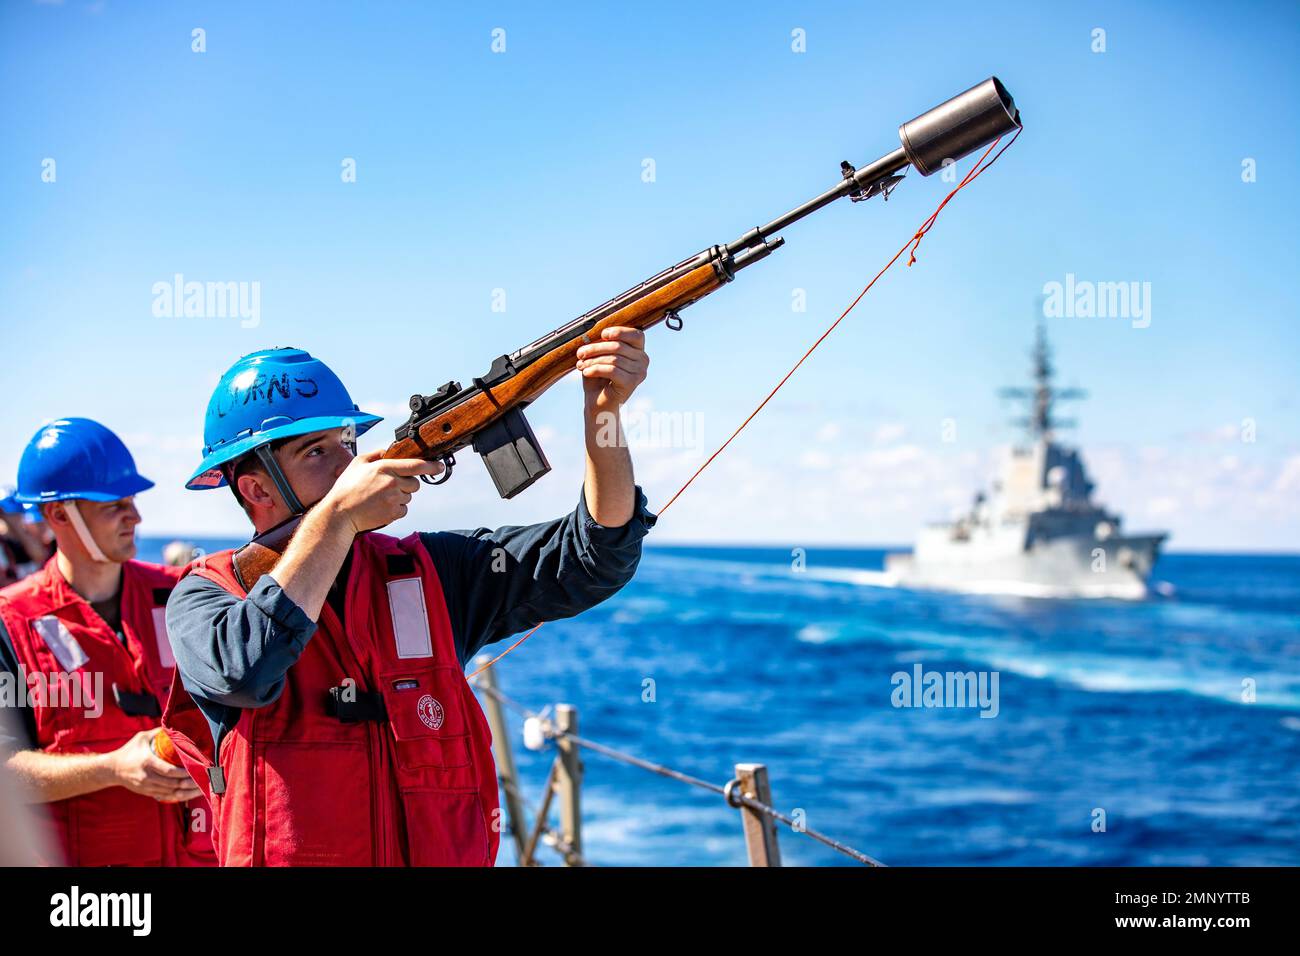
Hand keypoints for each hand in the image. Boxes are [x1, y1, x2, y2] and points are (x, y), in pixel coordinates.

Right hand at [109, 730, 201, 802]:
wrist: (111, 769)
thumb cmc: (128, 751)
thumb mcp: (141, 737)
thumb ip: (159, 732)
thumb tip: (175, 728)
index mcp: (147, 763)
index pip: (170, 771)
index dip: (185, 772)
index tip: (198, 768)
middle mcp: (147, 777)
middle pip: (173, 784)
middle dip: (191, 783)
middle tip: (205, 779)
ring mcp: (147, 787)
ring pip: (171, 794)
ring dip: (188, 793)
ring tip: (202, 788)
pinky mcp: (147, 793)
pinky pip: (166, 797)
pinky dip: (179, 797)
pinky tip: (190, 794)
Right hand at [321, 450, 444, 533]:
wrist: (340, 514)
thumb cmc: (346, 488)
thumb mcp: (358, 463)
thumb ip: (376, 454)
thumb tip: (388, 451)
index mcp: (385, 468)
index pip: (415, 465)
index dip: (431, 466)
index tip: (439, 466)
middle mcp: (392, 483)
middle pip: (414, 483)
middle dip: (406, 483)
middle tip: (389, 485)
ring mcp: (393, 499)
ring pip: (408, 496)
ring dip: (400, 496)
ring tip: (380, 497)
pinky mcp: (393, 514)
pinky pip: (404, 509)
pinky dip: (396, 508)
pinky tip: (381, 506)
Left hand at [575, 327, 648, 412]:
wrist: (598, 403)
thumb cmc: (599, 378)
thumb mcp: (599, 357)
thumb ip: (602, 344)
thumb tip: (596, 335)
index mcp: (638, 351)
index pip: (636, 335)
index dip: (620, 331)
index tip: (603, 334)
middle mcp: (643, 360)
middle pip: (618, 346)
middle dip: (595, 348)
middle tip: (580, 354)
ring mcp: (639, 372)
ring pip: (613, 359)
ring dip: (593, 361)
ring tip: (581, 365)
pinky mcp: (632, 383)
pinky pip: (612, 370)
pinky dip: (596, 369)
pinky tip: (586, 372)